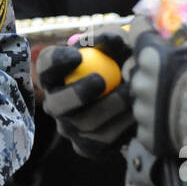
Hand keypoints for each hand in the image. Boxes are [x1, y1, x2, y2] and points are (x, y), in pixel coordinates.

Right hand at [37, 29, 133, 158]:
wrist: (141, 94)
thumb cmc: (123, 60)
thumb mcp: (119, 44)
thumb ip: (113, 37)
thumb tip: (110, 40)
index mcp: (55, 74)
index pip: (45, 67)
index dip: (55, 62)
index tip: (77, 55)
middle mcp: (56, 103)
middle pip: (57, 104)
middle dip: (77, 93)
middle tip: (100, 80)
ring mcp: (70, 128)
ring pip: (84, 125)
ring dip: (109, 108)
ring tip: (132, 95)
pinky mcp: (88, 148)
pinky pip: (102, 143)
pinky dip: (121, 128)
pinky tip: (137, 114)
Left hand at [129, 33, 186, 156]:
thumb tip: (183, 46)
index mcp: (152, 56)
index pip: (137, 33)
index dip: (143, 29)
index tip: (147, 29)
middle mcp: (141, 81)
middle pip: (138, 70)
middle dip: (150, 70)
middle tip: (169, 75)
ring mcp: (142, 110)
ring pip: (141, 99)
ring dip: (153, 98)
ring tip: (176, 103)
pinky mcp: (147, 134)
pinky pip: (146, 124)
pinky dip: (157, 122)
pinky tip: (175, 122)